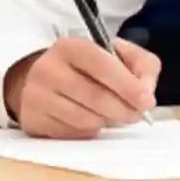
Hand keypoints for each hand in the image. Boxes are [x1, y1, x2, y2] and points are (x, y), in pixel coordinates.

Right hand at [4, 36, 159, 138]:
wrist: (41, 77)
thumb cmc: (87, 67)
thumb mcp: (116, 53)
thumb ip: (141, 65)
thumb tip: (146, 92)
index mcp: (71, 46)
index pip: (102, 66)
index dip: (127, 86)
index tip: (146, 101)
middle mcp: (48, 69)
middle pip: (95, 97)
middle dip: (123, 109)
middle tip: (136, 114)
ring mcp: (36, 96)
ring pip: (85, 119)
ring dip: (107, 121)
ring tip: (112, 114)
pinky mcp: (33, 119)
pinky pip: (71, 133)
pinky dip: (89, 130)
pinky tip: (90, 119)